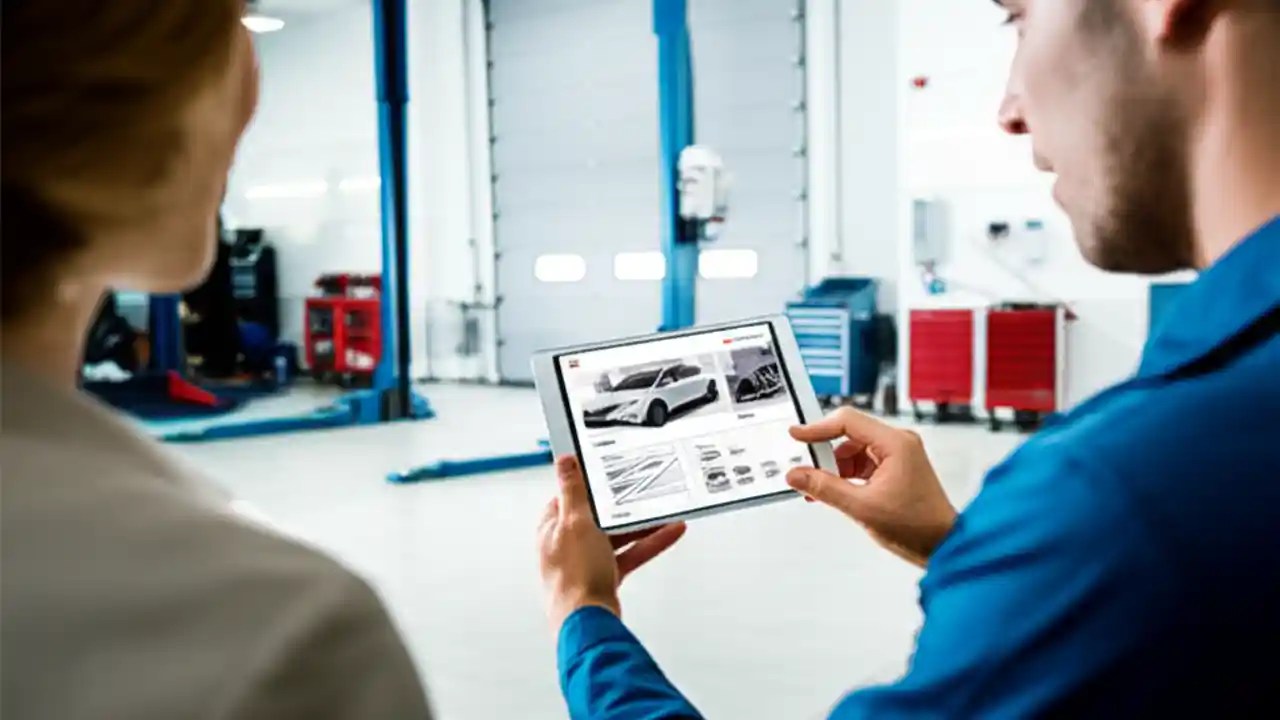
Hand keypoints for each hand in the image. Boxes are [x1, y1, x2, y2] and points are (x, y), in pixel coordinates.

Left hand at [537, 455, 686, 629]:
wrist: (588, 621)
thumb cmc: (574, 577)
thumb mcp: (576, 522)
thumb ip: (573, 490)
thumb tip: (564, 462)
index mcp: (553, 527)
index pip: (570, 496)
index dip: (589, 484)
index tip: (607, 472)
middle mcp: (568, 544)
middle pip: (599, 516)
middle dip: (624, 506)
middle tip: (644, 492)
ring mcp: (586, 562)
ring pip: (618, 536)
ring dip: (642, 525)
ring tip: (666, 513)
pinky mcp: (604, 577)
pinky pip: (629, 555)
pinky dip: (648, 545)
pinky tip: (668, 534)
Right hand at [787, 408, 956, 568]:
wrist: (942, 545)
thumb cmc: (917, 526)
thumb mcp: (861, 507)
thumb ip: (825, 488)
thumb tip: (798, 475)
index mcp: (895, 444)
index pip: (847, 421)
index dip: (818, 428)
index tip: (797, 435)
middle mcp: (899, 443)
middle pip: (849, 435)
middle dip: (825, 455)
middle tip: (806, 472)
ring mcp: (898, 455)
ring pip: (853, 451)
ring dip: (835, 468)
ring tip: (820, 489)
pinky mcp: (895, 468)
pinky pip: (862, 463)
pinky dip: (846, 476)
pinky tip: (834, 491)